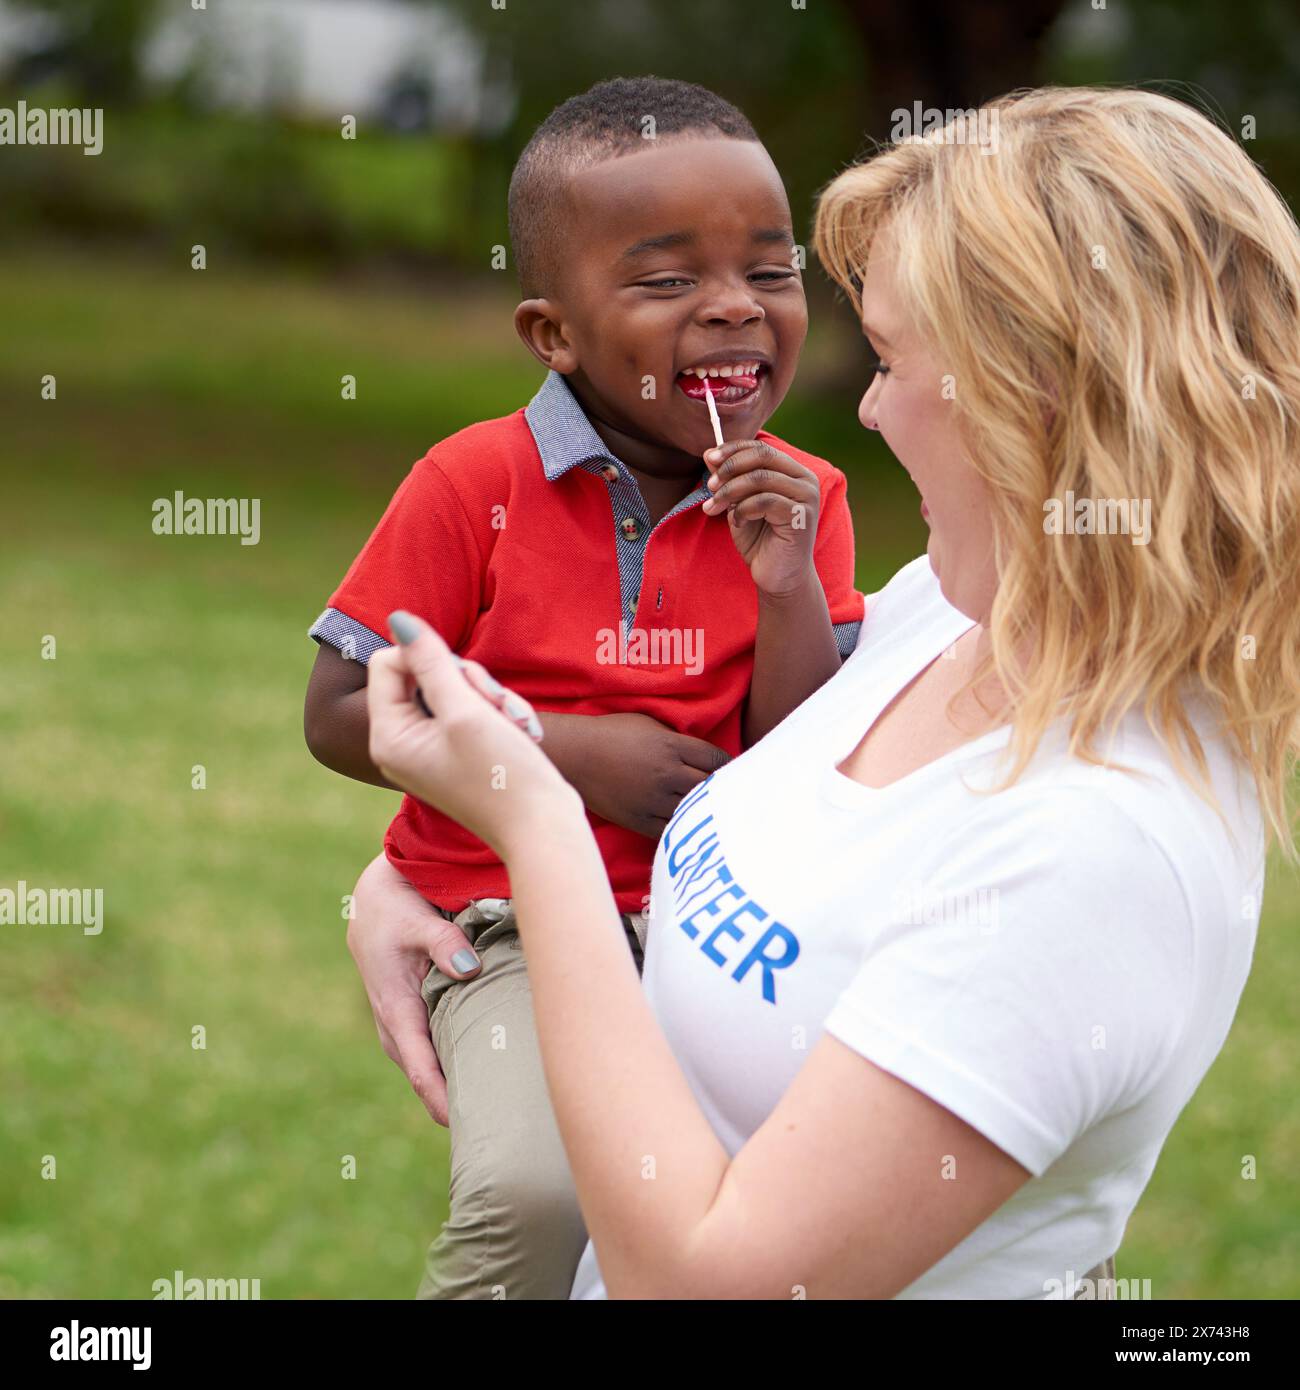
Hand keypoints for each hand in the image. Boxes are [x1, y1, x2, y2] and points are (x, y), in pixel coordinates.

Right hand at [346, 852, 481, 1125]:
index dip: (447, 1105)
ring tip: (503, 1114)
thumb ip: (444, 944)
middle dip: (461, 1107)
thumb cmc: (395, 910)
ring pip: (436, 1071)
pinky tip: (493, 1077)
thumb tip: (470, 968)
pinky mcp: (416, 1022)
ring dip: (461, 1089)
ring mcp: (405, 1030)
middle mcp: (397, 1031)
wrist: (375, 900)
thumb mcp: (417, 921)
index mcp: (396, 1013)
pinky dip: (460, 1068)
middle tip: (504, 1130)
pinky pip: (438, 1056)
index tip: (474, 1130)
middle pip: (432, 1083)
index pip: (424, 1074)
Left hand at [366, 611, 581, 858]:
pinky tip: (519, 731)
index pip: (388, 662)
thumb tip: (398, 618)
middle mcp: (401, 745)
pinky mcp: (456, 754)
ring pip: (451, 689)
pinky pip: (468, 711)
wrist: (543, 829)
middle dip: (465, 680)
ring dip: (488, 697)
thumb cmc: (503, 774)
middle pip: (420, 674)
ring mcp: (429, 751)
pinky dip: (495, 714)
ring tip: (513, 723)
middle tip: (495, 706)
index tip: (464, 681)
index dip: (428, 658)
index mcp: (388, 738)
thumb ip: (431, 661)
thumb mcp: (466, 710)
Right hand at [570, 712, 730, 838]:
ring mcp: (653, 800)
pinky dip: (682, 827)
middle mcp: (667, 774)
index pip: (717, 759)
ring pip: (694, 810)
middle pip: (710, 786)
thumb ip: (679, 740)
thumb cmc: (613, 733)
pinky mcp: (639, 820)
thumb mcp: (650, 724)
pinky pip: (671, 830)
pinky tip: (688, 824)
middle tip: (728, 791)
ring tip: (711, 810)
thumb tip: (704, 755)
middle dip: (721, 788)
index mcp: (672, 747)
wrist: (576, 755)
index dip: (728, 765)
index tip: (730, 770)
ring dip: (704, 809)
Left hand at [701, 440, 820, 597]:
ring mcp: (806, 498)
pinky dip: (743, 510)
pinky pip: (764, 501)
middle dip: (730, 468)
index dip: (733, 449)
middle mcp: (805, 480)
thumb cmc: (760, 541)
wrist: (777, 578)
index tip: (708, 458)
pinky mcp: (801, 517)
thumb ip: (729, 480)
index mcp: (792, 472)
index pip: (762, 447)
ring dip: (730, 491)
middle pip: (763, 456)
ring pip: (760, 478)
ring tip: (714, 507)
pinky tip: (737, 523)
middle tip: (710, 484)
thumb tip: (708, 454)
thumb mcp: (739, 504)